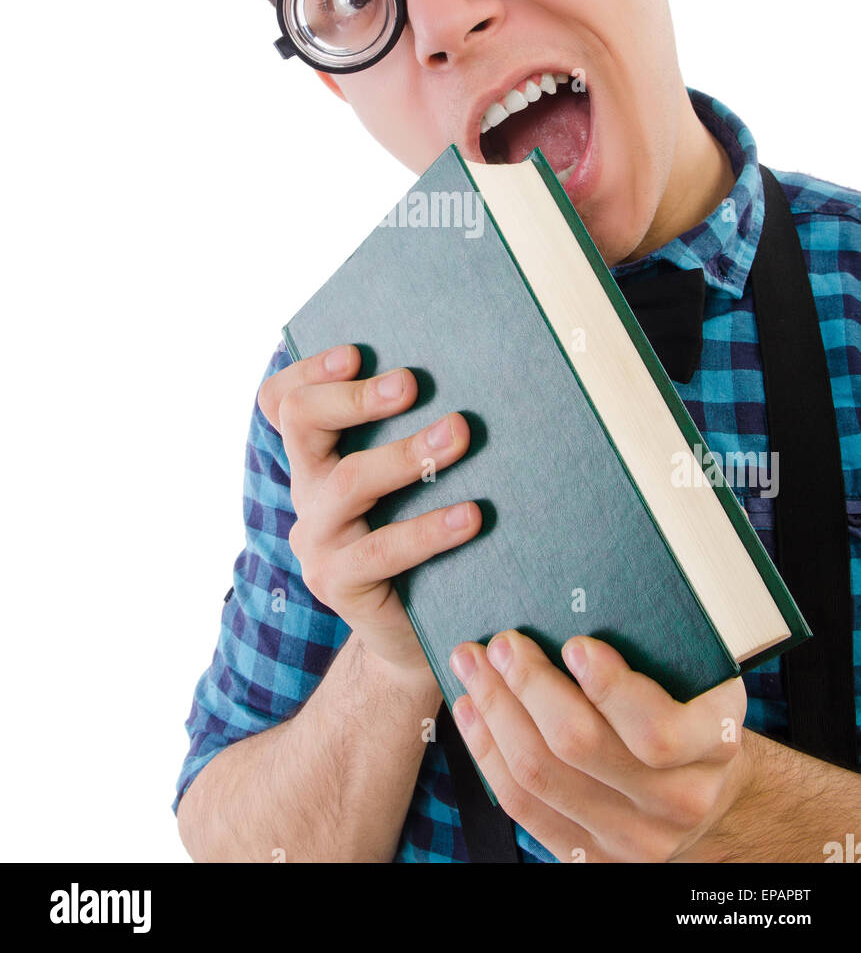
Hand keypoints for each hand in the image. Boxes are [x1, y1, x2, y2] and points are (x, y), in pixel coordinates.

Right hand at [257, 343, 478, 679]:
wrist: (415, 633)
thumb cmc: (422, 540)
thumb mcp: (407, 482)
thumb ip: (413, 434)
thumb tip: (470, 376)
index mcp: (315, 458)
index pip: (283, 402)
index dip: (309, 370)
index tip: (358, 352)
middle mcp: (306, 491)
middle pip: (301, 423)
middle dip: (355, 397)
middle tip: (412, 383)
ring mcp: (317, 539)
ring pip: (348, 480)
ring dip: (407, 453)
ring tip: (460, 434)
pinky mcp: (338, 583)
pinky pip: (382, 548)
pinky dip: (430, 528)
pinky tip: (472, 516)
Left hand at [448, 629, 750, 862]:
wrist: (708, 789)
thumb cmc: (694, 707)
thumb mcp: (705, 673)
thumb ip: (667, 641)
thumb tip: (595, 581)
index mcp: (715, 744)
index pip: (657, 730)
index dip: (609, 687)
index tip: (575, 643)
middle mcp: (678, 800)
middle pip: (581, 747)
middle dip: (529, 686)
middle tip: (502, 643)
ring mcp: (633, 838)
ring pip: (542, 777)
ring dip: (496, 713)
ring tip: (473, 666)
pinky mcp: (591, 855)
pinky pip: (524, 808)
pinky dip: (488, 754)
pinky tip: (473, 712)